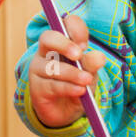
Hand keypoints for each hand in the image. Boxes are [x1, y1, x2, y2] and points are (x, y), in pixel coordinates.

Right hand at [27, 13, 105, 128]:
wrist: (65, 111)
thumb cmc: (77, 84)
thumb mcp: (89, 73)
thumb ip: (92, 64)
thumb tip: (98, 57)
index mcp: (60, 42)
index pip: (64, 24)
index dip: (75, 29)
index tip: (85, 45)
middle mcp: (45, 52)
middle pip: (47, 38)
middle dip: (64, 44)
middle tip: (79, 54)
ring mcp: (38, 70)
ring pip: (52, 67)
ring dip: (72, 73)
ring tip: (86, 80)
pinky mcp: (37, 89)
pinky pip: (52, 85)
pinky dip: (68, 88)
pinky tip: (80, 91)